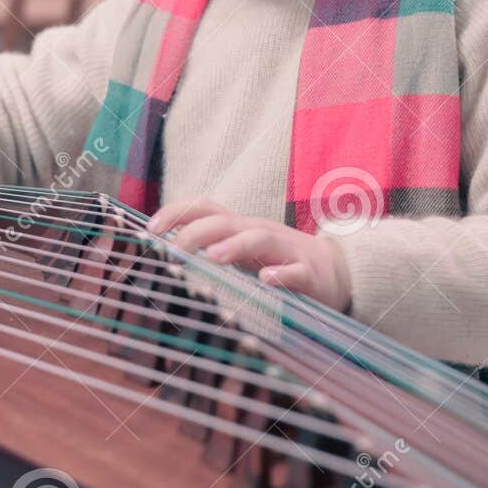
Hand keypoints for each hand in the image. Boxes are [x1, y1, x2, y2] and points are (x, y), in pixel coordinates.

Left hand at [144, 197, 351, 311]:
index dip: (176, 212)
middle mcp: (260, 232)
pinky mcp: (309, 275)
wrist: (337, 273)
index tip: (150, 229)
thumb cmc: (277, 262)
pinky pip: (296, 272)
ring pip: (259, 239)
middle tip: (174, 249)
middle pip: (226, 221)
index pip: (205, 207)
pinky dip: (281, 275)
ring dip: (234, 246)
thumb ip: (209, 249)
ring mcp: (286, 251)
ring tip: (213, 257)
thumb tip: (162, 253)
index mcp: (240, 227)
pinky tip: (266, 280)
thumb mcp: (240, 252)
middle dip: (196, 232)